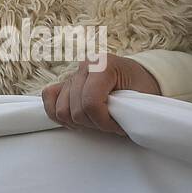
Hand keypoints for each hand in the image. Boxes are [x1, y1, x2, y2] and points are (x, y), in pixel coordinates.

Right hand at [41, 55, 161, 136]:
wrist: (140, 75)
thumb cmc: (143, 86)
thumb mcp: (143, 96)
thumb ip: (128, 109)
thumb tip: (118, 125)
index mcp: (103, 65)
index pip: (90, 103)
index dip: (103, 123)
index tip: (118, 128)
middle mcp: (85, 66)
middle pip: (75, 109)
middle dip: (94, 124)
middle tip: (112, 125)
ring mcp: (73, 73)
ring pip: (61, 109)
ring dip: (79, 122)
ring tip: (97, 122)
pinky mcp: (66, 81)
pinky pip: (49, 97)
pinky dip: (58, 113)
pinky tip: (77, 120)